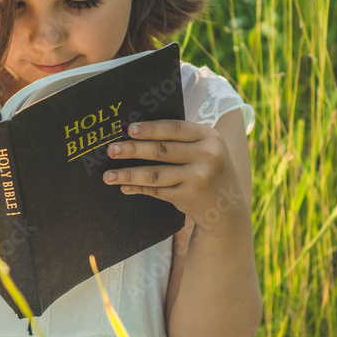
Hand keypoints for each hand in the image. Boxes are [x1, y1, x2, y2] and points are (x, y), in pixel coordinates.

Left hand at [101, 119, 248, 233]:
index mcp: (209, 136)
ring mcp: (198, 178)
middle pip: (161, 150)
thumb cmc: (207, 169)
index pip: (174, 128)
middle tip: (111, 150)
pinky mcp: (188, 197)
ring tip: (108, 175)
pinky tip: (124, 187)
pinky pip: (156, 190)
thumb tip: (135, 133)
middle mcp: (207, 156)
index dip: (150, 129)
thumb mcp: (204, 149)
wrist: (228, 208)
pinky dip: (138, 188)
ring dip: (128, 174)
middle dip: (132, 150)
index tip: (129, 130)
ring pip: (155, 174)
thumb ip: (179, 139)